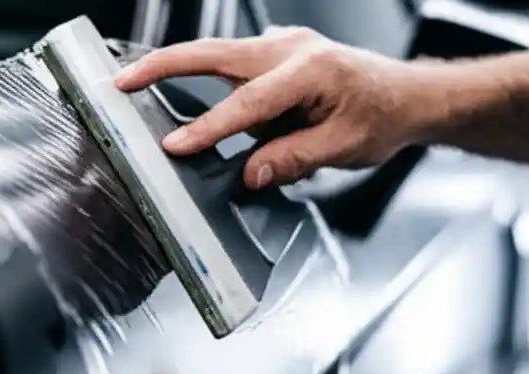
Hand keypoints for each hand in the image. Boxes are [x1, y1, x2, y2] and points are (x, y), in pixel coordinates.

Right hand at [114, 28, 442, 188]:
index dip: (208, 128)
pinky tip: (182, 95)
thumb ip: (294, 159)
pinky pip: (230, 64)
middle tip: (122, 81)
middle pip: (214, 54)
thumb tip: (249, 172)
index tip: (176, 146)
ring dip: (175, 67)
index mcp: (311, 70)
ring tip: (134, 84)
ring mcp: (282, 46)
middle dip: (163, 66)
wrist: (407, 96)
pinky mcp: (276, 55)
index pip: (248, 103)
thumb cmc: (383, 117)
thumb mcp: (344, 148)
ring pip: (216, 54)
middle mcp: (291, 49)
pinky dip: (201, 76)